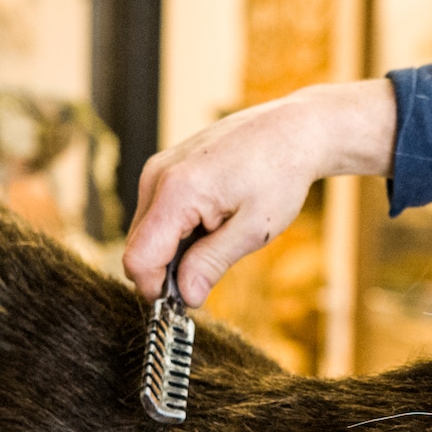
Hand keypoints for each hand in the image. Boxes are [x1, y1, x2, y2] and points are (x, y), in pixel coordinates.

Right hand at [122, 79, 397, 306]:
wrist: (293, 130)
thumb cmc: (280, 174)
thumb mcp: (253, 230)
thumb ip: (212, 263)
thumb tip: (185, 296)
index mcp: (176, 191)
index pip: (138, 259)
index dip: (157, 289)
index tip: (187, 301)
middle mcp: (156, 176)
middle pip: (138, 248)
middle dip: (167, 271)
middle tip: (212, 269)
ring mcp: (158, 168)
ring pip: (147, 233)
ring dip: (175, 249)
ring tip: (220, 235)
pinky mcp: (165, 168)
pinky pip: (158, 213)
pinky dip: (179, 230)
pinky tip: (214, 219)